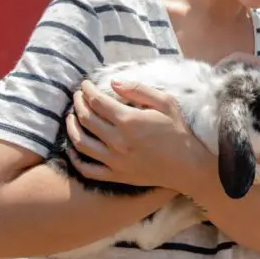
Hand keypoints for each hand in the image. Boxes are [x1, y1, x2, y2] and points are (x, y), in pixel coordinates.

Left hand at [65, 80, 213, 191]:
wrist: (187, 166)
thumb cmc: (178, 132)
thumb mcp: (165, 102)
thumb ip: (138, 90)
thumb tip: (113, 83)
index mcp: (129, 120)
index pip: (97, 101)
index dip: (87, 90)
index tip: (85, 84)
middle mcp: (118, 141)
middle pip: (86, 119)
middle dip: (78, 103)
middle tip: (78, 96)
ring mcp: (115, 160)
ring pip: (81, 142)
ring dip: (71, 127)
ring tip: (71, 117)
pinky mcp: (116, 175)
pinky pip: (88, 169)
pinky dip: (76, 158)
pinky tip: (73, 148)